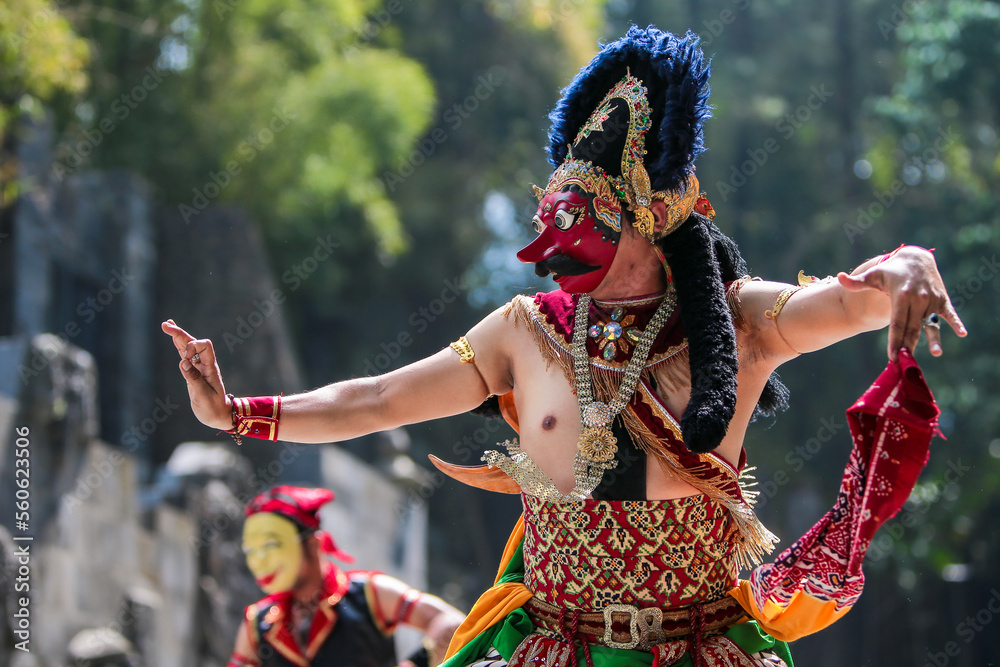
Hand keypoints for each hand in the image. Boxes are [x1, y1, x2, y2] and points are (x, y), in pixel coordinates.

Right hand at [161, 319, 232, 429]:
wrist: (219, 416)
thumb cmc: (213, 408)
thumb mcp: (203, 395)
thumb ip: (193, 378)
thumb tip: (183, 362)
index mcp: (210, 368)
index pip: (205, 347)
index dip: (193, 347)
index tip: (185, 360)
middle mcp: (205, 365)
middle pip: (194, 343)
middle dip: (181, 334)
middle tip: (166, 324)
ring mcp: (198, 367)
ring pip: (188, 348)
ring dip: (178, 336)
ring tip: (167, 325)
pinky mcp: (193, 372)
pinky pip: (185, 356)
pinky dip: (179, 346)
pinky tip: (173, 338)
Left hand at [837, 246, 966, 359]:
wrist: (916, 258)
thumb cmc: (890, 271)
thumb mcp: (873, 275)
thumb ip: (857, 282)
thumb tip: (840, 277)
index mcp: (901, 296)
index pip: (897, 324)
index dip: (895, 341)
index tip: (892, 357)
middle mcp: (918, 299)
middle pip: (913, 328)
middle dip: (909, 346)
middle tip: (905, 363)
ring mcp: (931, 300)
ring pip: (930, 324)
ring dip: (933, 339)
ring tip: (935, 353)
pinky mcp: (942, 300)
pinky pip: (949, 314)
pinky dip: (956, 323)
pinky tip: (962, 333)